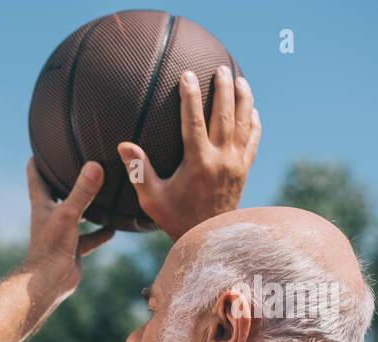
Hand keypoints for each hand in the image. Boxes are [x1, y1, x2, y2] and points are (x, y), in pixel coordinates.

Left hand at [19, 158, 115, 329]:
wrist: (48, 283)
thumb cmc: (51, 248)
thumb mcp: (69, 214)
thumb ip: (83, 191)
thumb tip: (95, 165)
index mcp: (43, 205)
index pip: (36, 175)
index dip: (38, 159)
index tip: (43, 144)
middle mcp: (51, 217)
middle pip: (57, 192)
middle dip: (66, 178)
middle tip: (81, 160)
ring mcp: (62, 234)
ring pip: (77, 214)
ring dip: (89, 205)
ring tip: (106, 191)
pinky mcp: (73, 249)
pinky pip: (90, 238)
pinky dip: (101, 232)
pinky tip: (115, 228)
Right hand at [116, 65, 260, 241]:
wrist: (208, 238)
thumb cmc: (175, 218)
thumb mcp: (151, 197)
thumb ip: (139, 170)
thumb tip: (123, 145)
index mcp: (197, 163)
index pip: (194, 121)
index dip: (190, 96)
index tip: (187, 75)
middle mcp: (221, 159)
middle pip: (225, 115)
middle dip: (223, 88)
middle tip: (220, 68)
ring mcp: (236, 163)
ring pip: (243, 123)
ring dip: (242, 99)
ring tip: (240, 79)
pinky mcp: (244, 170)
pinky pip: (253, 140)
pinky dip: (253, 122)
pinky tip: (251, 109)